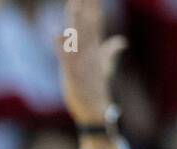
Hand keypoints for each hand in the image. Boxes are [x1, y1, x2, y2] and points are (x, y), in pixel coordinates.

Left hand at [56, 0, 125, 125]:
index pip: (95, 19)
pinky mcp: (73, 74)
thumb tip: (121, 41)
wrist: (95, 109)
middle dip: (86, 5)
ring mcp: (82, 61)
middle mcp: (90, 50)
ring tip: (74, 3)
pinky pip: (66, 58)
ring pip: (78, 35)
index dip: (94, 5)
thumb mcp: (104, 65)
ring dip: (76, 20)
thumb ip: (110, 51)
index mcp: (95, 46)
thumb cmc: (97, 86)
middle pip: (88, 22)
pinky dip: (61, 47)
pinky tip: (55, 36)